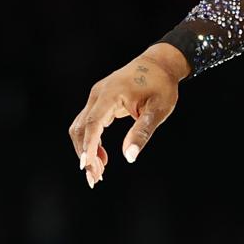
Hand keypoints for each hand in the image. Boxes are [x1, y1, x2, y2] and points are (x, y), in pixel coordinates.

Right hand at [68, 46, 186, 187]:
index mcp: (111, 94)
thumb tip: (129, 156)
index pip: (93, 123)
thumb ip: (142, 132)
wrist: (160, 64)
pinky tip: (102, 158)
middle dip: (85, 154)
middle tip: (95, 179)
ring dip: (86, 149)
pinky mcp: (99, 101)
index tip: (86, 167)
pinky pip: (88, 123)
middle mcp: (98, 94)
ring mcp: (96, 97)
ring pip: (82, 127)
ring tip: (99, 172)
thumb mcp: (158, 110)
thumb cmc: (162, 86)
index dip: (88, 146)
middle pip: (82, 128)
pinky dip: (91, 141)